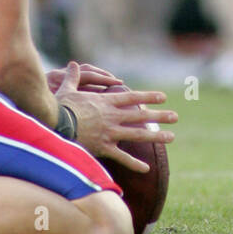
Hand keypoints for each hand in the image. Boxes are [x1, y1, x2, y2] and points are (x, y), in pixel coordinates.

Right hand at [53, 61, 176, 173]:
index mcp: (106, 102)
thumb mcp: (68, 89)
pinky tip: (147, 169)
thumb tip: (72, 64)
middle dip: (160, 116)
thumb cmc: (60, 106)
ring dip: (156, 136)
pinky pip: (122, 157)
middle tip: (175, 117)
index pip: (132, 98)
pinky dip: (134, 164)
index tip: (163, 97)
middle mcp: (112, 117)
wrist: (56, 125)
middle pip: (140, 116)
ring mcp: (110, 133)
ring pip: (138, 135)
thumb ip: (73, 77)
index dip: (148, 97)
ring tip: (171, 137)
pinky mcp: (104, 147)